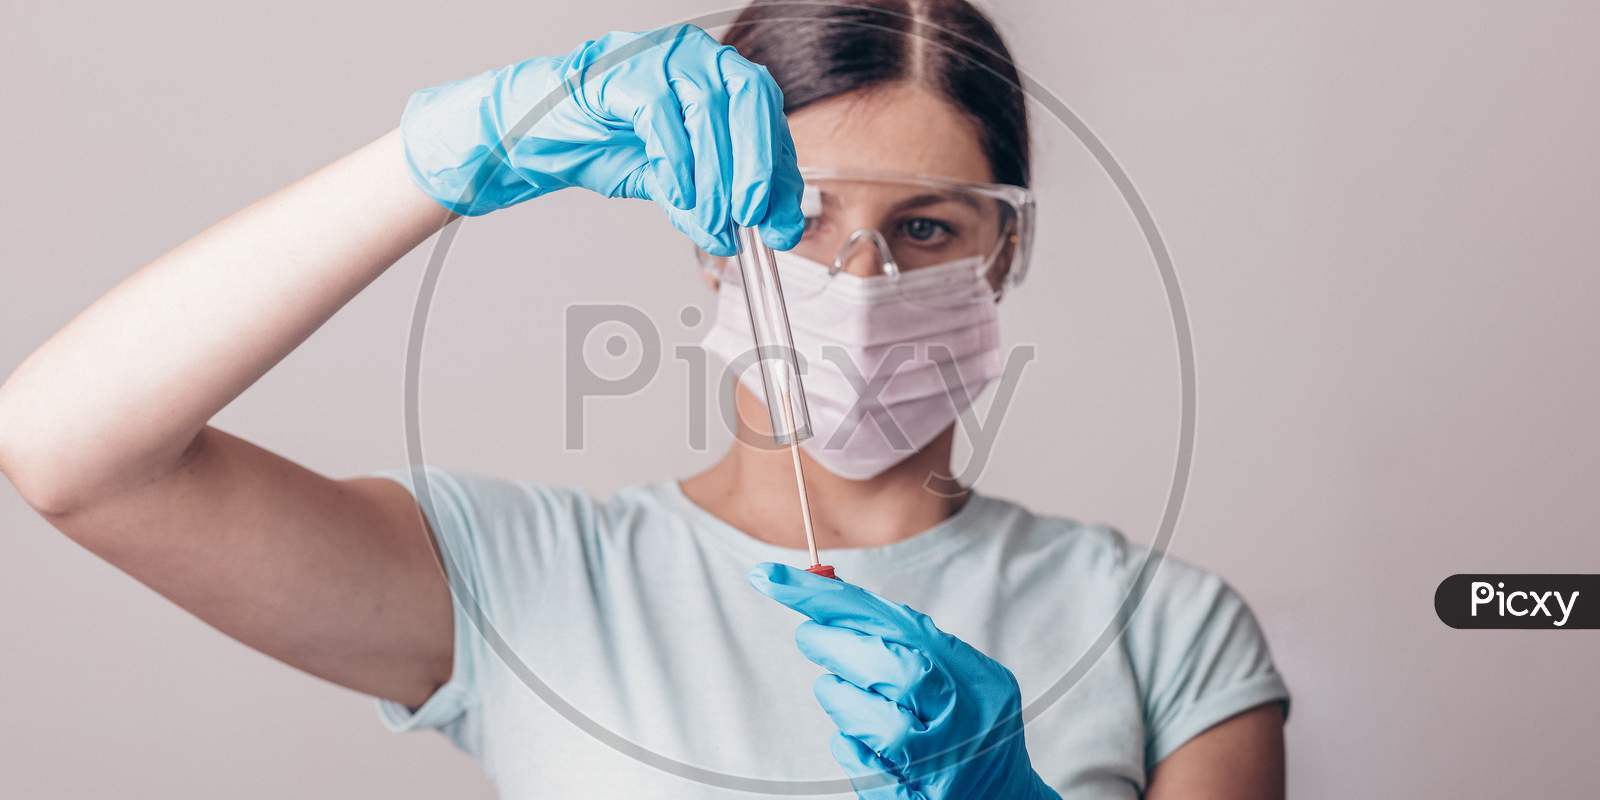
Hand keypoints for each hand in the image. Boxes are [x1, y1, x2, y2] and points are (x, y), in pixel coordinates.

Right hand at [399, 24, 804, 255]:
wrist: (542, 140)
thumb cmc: (611, 148)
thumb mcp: (682, 185)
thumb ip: (726, 201)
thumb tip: (774, 233)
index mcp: (722, 78)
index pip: (769, 120)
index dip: (781, 175)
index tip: (782, 226)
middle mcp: (700, 57)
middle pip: (751, 100)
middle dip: (757, 166)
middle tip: (752, 217)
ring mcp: (661, 56)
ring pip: (708, 108)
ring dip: (715, 174)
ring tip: (710, 221)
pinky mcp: (624, 69)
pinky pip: (660, 114)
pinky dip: (676, 161)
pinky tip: (677, 195)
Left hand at [749, 563, 1059, 799]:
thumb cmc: (972, 736)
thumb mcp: (963, 683)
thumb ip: (912, 647)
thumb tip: (833, 606)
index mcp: (980, 681)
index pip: (905, 625)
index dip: (833, 600)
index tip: (775, 580)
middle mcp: (970, 722)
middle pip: (901, 671)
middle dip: (840, 647)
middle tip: (808, 636)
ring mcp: (948, 768)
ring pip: (884, 726)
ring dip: (842, 700)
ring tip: (833, 689)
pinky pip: (872, 773)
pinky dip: (852, 750)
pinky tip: (852, 738)